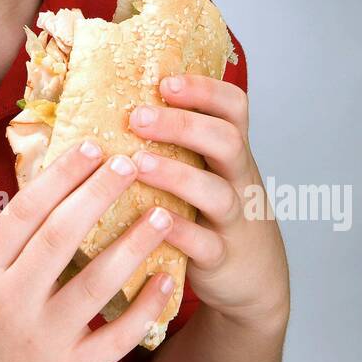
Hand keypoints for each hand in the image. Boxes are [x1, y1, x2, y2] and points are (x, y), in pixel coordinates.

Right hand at [0, 140, 179, 361]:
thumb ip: (14, 242)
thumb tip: (63, 185)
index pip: (25, 211)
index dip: (60, 175)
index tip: (92, 145)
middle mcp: (11, 301)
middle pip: (60, 237)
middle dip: (98, 195)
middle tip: (131, 163)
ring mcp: (39, 339)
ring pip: (94, 285)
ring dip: (132, 245)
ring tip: (161, 214)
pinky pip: (113, 340)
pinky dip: (143, 309)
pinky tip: (167, 280)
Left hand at [126, 75, 289, 328]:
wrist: (252, 279)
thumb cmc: (209, 214)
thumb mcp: (205, 172)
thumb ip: (175, 143)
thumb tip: (109, 102)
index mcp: (230, 152)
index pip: (233, 107)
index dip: (205, 89)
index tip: (165, 82)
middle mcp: (238, 179)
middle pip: (227, 141)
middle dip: (183, 125)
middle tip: (138, 118)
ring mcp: (234, 219)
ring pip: (217, 192)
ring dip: (176, 175)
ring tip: (137, 165)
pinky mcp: (222, 258)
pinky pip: (205, 243)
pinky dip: (179, 231)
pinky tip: (150, 219)